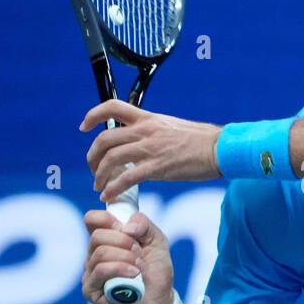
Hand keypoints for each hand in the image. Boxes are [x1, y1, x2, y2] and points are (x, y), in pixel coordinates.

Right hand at [80, 208, 176, 303]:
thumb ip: (145, 226)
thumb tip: (127, 225)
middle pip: (97, 235)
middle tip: (139, 253)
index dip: (106, 218)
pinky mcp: (90, 289)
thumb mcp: (158, 244)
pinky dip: (120, 269)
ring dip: (126, 257)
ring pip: (100, 252)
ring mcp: (91, 272)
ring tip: (140, 268)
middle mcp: (95, 254)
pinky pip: (100, 270)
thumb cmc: (156, 275)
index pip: (92, 220)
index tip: (125, 227)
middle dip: (124, 241)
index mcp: (108, 240)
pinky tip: (134, 275)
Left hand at [81, 101, 221, 200]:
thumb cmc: (199, 141)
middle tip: (93, 169)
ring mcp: (150, 149)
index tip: (84, 127)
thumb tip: (138, 143)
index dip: (93, 115)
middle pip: (105, 139)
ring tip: (100, 186)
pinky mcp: (157, 168)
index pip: (112, 107)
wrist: (219, 149)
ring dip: (100, 175)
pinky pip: (126, 178)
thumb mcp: (170, 127)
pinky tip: (109, 196)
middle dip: (92, 156)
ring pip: (111, 159)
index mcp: (148, 119)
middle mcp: (145, 131)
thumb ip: (151, 133)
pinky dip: (113, 188)